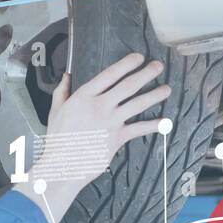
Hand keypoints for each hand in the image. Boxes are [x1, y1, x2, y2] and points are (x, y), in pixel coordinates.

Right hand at [28, 52, 170, 222]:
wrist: (62, 165)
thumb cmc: (58, 140)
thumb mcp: (55, 111)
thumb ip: (62, 91)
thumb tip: (66, 77)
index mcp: (84, 97)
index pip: (110, 74)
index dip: (127, 64)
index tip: (138, 57)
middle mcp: (100, 106)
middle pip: (128, 85)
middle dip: (146, 73)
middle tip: (158, 66)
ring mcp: (110, 122)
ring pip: (137, 104)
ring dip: (154, 95)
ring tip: (166, 89)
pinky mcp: (117, 138)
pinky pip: (139, 129)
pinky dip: (153, 125)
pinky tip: (164, 122)